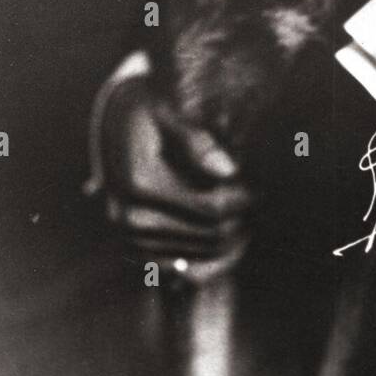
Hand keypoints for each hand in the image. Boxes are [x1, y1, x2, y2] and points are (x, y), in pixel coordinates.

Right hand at [99, 76, 252, 281]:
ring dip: (228, 240)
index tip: (261, 184)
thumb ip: (199, 142)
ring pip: (198, 255)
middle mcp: (129, 217)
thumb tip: (230, 172)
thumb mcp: (172, 111)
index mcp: (140, 183)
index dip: (244, 198)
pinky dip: (208, 259)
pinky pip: (179, 268)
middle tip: (259, 199)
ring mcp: (129, 237)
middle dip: (240, 219)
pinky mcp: (133, 248)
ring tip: (248, 214)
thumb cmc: (149, 108)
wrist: (114, 120)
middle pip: (208, 235)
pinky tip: (228, 237)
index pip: (211, 208)